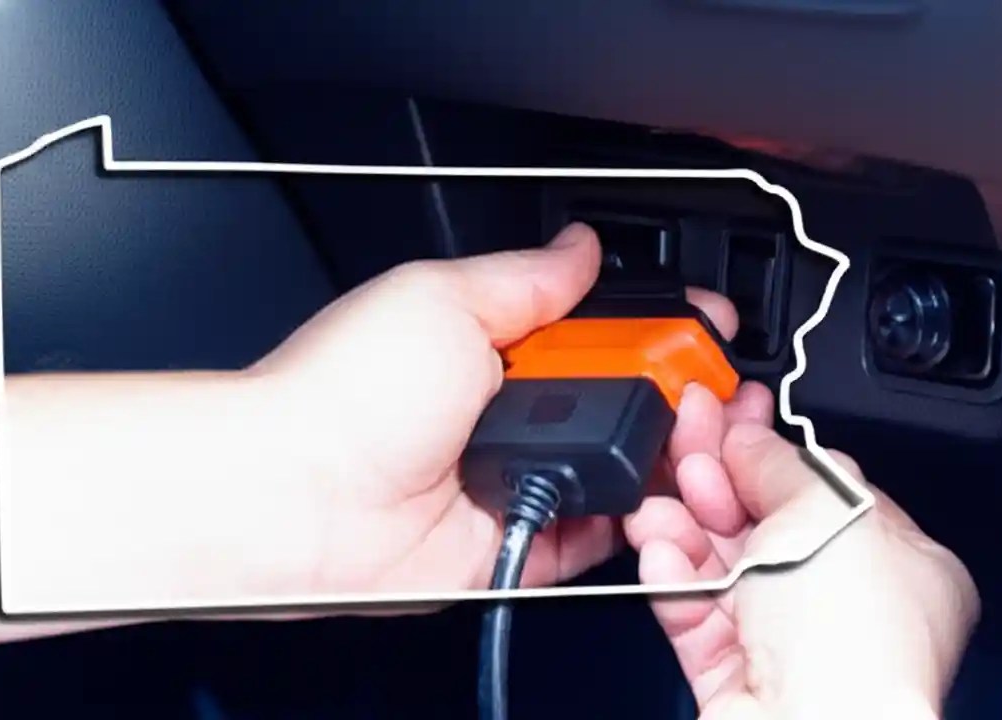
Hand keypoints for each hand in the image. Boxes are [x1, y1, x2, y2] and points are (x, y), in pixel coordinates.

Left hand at [242, 223, 739, 601]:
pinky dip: (628, 518)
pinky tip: (640, 494)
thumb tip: (579, 245)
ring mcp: (518, 475)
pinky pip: (598, 532)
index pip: (603, 323)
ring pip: (621, 464)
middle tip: (702, 385)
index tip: (705, 325)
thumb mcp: (443, 295)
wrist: (296, 499)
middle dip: (675, 387)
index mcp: (494, 338)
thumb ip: (528, 277)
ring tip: (677, 438)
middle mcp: (510, 407)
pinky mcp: (521, 539)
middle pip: (624, 394)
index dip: (661, 323)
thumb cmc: (341, 393)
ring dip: (658, 451)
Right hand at [625, 382, 979, 718]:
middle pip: (767, 525)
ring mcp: (790, 649)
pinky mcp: (736, 682)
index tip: (731, 415)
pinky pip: (696, 616)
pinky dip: (674, 578)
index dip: (771, 450)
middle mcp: (847, 610)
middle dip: (718, 478)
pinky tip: (659, 546)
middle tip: (684, 436)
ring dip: (686, 524)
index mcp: (902, 566)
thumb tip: (748, 437)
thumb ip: (781, 464)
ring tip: (658, 498)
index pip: (825, 491)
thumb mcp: (828, 509)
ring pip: (724, 569)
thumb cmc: (857, 641)